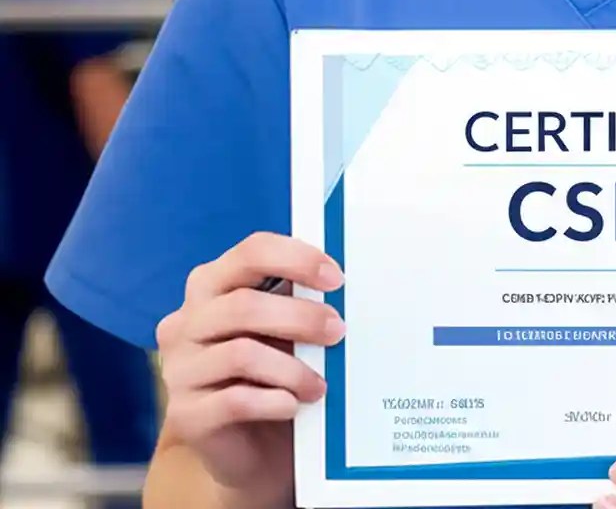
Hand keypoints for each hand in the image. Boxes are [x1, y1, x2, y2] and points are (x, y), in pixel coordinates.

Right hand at [155, 232, 345, 507]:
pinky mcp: (185, 415)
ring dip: (293, 368)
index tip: (336, 280)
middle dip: (301, 317)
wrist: (256, 451)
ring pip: (241, 355)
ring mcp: (180, 369)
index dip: (297, 259)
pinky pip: (235, 401)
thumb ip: (303, 305)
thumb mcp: (289, 334)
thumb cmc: (277, 376)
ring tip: (321, 385)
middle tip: (338, 332)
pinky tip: (293, 406)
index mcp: (212, 287)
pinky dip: (273, 401)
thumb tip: (346, 289)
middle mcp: (186, 323)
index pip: (251, 253)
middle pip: (244, 305)